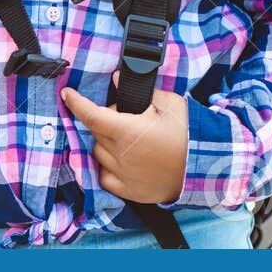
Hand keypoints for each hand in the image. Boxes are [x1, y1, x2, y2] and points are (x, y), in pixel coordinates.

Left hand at [60, 69, 187, 203]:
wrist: (204, 168)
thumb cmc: (188, 133)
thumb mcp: (169, 104)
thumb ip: (141, 92)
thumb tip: (116, 79)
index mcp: (127, 130)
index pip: (91, 115)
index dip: (76, 103)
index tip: (66, 94)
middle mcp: (120, 154)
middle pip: (97, 132)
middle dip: (106, 121)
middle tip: (127, 117)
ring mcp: (123, 175)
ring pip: (98, 153)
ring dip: (105, 143)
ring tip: (128, 139)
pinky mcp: (128, 191)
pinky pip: (104, 177)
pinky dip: (107, 166)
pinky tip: (122, 160)